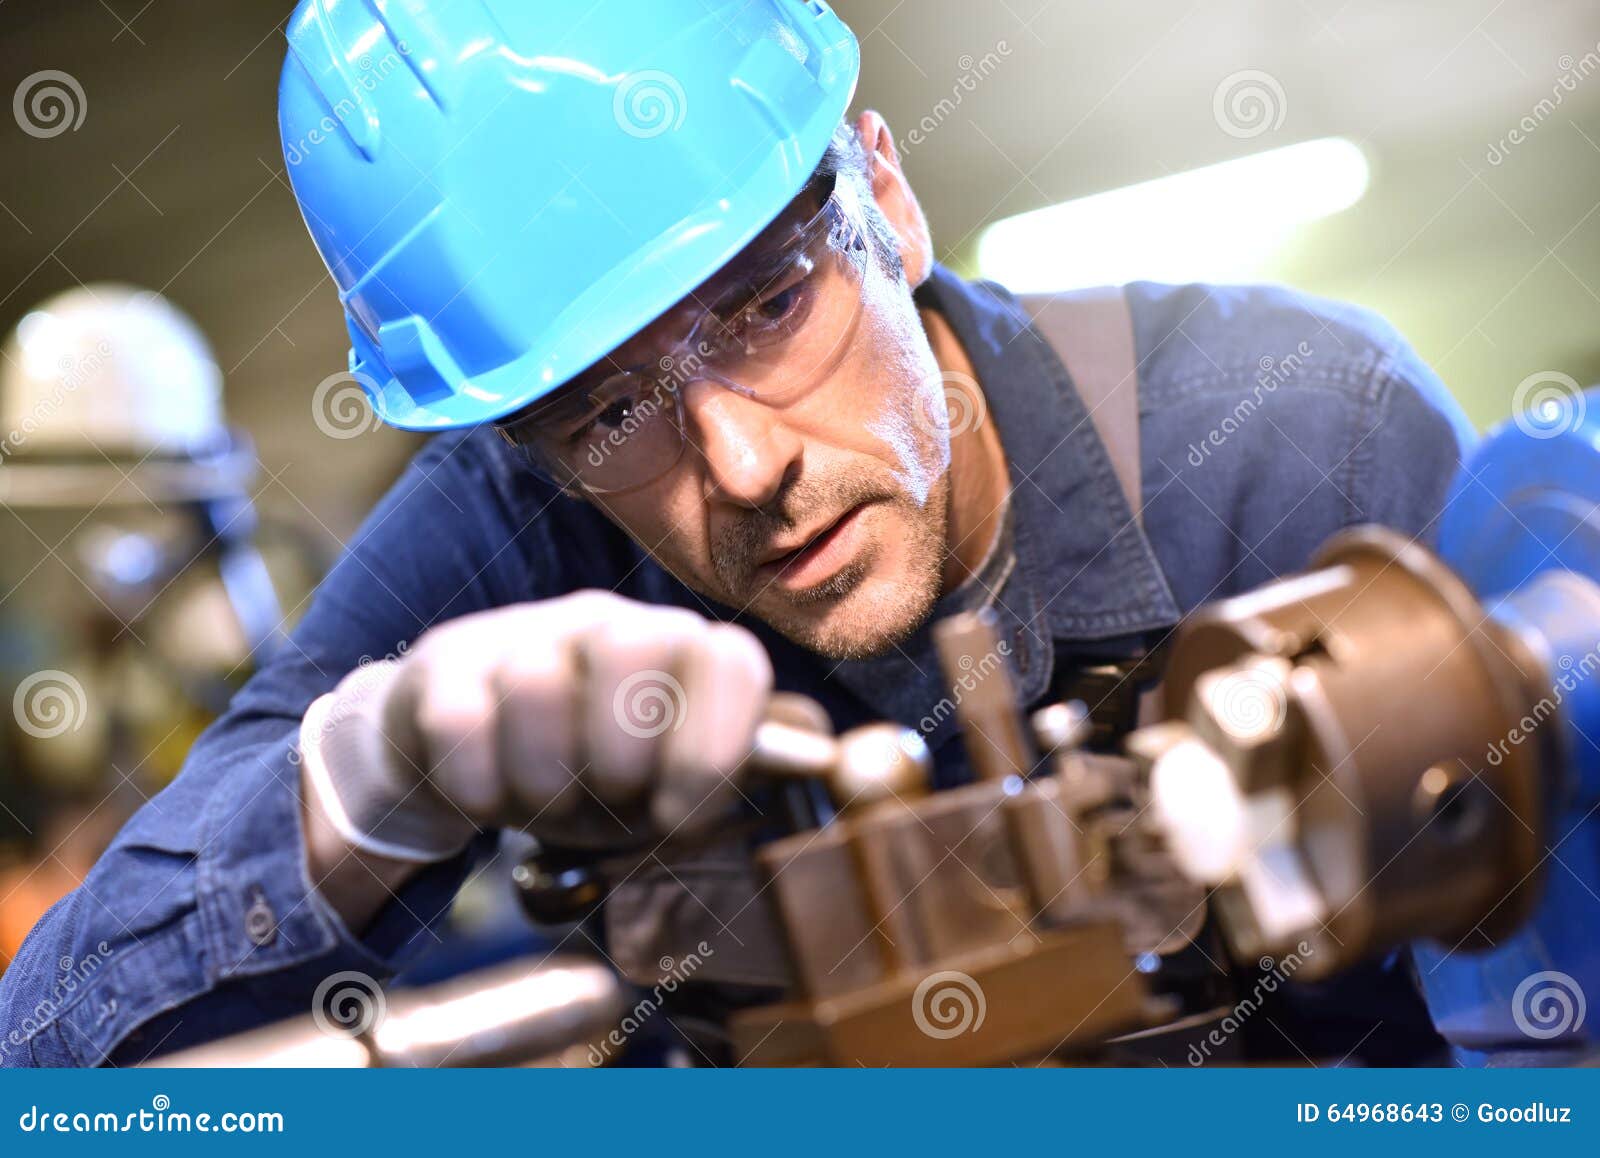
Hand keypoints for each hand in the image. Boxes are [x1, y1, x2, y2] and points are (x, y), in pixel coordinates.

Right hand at [299, 591, 772, 866]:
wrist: (458, 758)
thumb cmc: (583, 771)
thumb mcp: (659, 783)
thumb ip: (730, 769)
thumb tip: (826, 759)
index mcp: (678, 650)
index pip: (733, 661)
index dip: (714, 751)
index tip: (679, 815)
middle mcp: (609, 622)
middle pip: (637, 655)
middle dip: (620, 763)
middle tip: (600, 798)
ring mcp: (525, 633)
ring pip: (540, 683)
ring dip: (543, 781)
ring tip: (542, 797)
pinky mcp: (446, 664)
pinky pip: (463, 723)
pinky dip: (477, 787)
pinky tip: (484, 792)